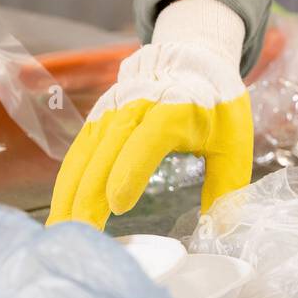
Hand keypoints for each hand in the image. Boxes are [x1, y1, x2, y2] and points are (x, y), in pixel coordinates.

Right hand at [46, 0, 252, 228]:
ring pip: (86, 152)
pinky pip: (78, 151)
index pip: (149, 137)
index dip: (131, 168)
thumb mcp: (234, 140)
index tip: (119, 204)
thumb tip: (219, 229)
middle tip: (85, 236)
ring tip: (63, 231)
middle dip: (91, 194)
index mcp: (177, 107)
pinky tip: (62, 210)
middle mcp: (139, 104)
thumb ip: (227, 184)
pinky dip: (67, 181)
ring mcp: (113, 110)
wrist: (193, 62)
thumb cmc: (216, 106)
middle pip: (108, 149)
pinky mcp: (98, 118)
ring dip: (70, 191)